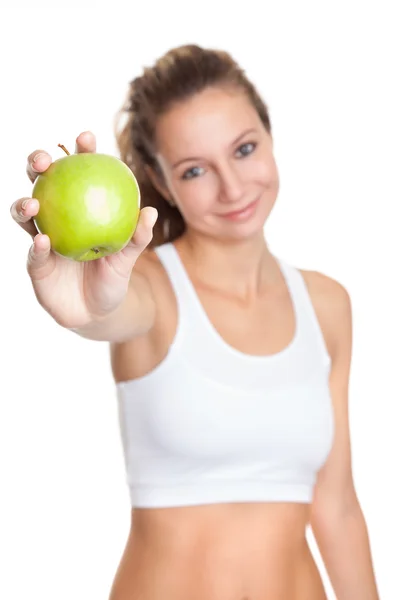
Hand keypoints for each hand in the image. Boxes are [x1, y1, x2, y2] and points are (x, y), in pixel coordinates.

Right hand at [10, 131, 157, 327]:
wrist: (99, 312)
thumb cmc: (113, 277)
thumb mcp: (128, 257)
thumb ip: (138, 237)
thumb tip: (150, 212)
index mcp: (79, 207)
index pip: (78, 173)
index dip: (79, 152)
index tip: (86, 138)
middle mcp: (55, 217)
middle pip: (41, 182)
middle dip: (38, 164)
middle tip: (45, 160)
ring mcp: (41, 238)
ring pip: (24, 213)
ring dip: (25, 204)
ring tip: (34, 203)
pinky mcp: (36, 265)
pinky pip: (33, 253)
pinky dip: (37, 246)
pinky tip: (43, 241)